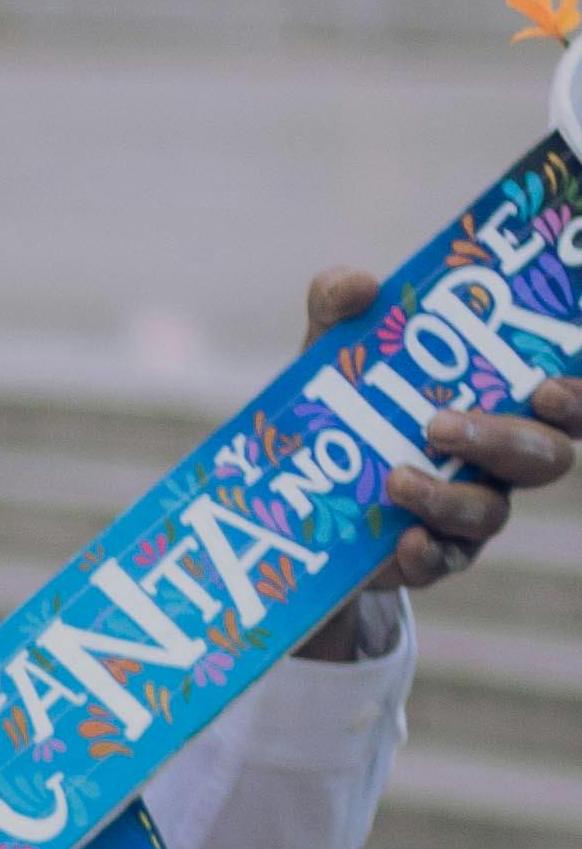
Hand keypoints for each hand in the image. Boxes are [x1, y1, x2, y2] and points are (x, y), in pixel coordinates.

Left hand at [293, 263, 579, 647]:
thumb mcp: (332, 349)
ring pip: (492, 512)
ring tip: (396, 477)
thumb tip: (363, 286)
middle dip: (504, 440)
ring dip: (450, 496)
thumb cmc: (344, 403)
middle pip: (545, 458)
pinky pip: (445, 562)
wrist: (295, 490)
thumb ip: (341, 305)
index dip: (576, 398)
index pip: (566, 401)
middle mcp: (498, 461)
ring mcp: (468, 513)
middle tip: (441, 425)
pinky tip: (405, 541)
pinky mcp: (429, 555)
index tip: (547, 386)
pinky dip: (429, 553)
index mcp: (501, 404)